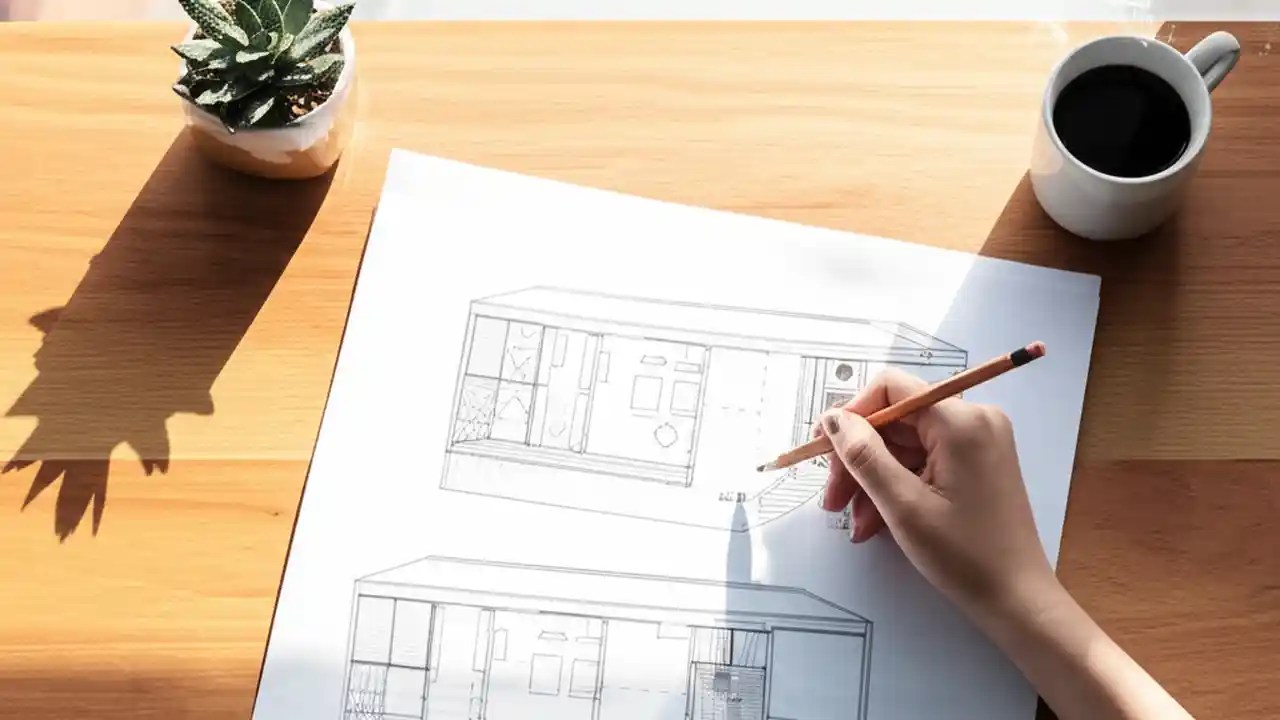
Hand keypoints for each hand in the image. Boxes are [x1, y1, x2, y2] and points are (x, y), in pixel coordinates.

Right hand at [817, 368, 1058, 616]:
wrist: (1017, 599)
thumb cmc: (968, 556)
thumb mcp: (903, 505)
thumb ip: (864, 455)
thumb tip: (833, 419)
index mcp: (961, 421)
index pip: (890, 388)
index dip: (850, 414)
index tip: (824, 448)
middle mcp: (973, 421)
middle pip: (894, 420)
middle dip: (858, 458)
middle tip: (833, 499)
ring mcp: (975, 442)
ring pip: (903, 446)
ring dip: (872, 479)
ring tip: (855, 522)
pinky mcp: (973, 463)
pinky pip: (921, 462)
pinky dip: (895, 487)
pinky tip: (876, 522)